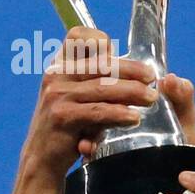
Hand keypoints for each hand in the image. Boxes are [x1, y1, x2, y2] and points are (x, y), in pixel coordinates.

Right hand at [23, 26, 157, 177]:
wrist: (42, 157)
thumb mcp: (78, 97)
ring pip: (103, 87)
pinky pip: (97, 112)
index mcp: (60, 64)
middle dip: (131, 70)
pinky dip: (119, 114)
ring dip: (133, 92)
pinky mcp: (62, 117)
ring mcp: (57, 95)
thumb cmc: (68, 126)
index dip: (99, 39)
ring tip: (152, 99)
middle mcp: (56, 74)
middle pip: (100, 63)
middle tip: (152, 79)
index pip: (77, 36)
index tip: (118, 52)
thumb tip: (138, 73)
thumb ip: (97, 82)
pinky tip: (134, 118)